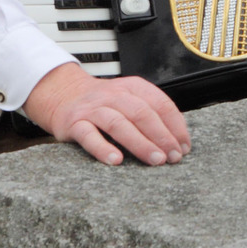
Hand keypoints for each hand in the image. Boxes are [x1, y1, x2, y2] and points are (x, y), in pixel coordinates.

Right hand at [23, 62, 189, 166]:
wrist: (62, 94)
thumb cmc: (103, 103)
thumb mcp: (129, 98)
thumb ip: (151, 113)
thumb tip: (178, 141)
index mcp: (132, 87)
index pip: (160, 104)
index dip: (175, 126)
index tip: (184, 146)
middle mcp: (113, 95)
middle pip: (142, 114)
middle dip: (162, 136)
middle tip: (173, 157)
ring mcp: (93, 109)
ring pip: (119, 123)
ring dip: (140, 143)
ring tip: (155, 160)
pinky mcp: (74, 123)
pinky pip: (89, 135)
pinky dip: (102, 148)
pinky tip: (115, 160)